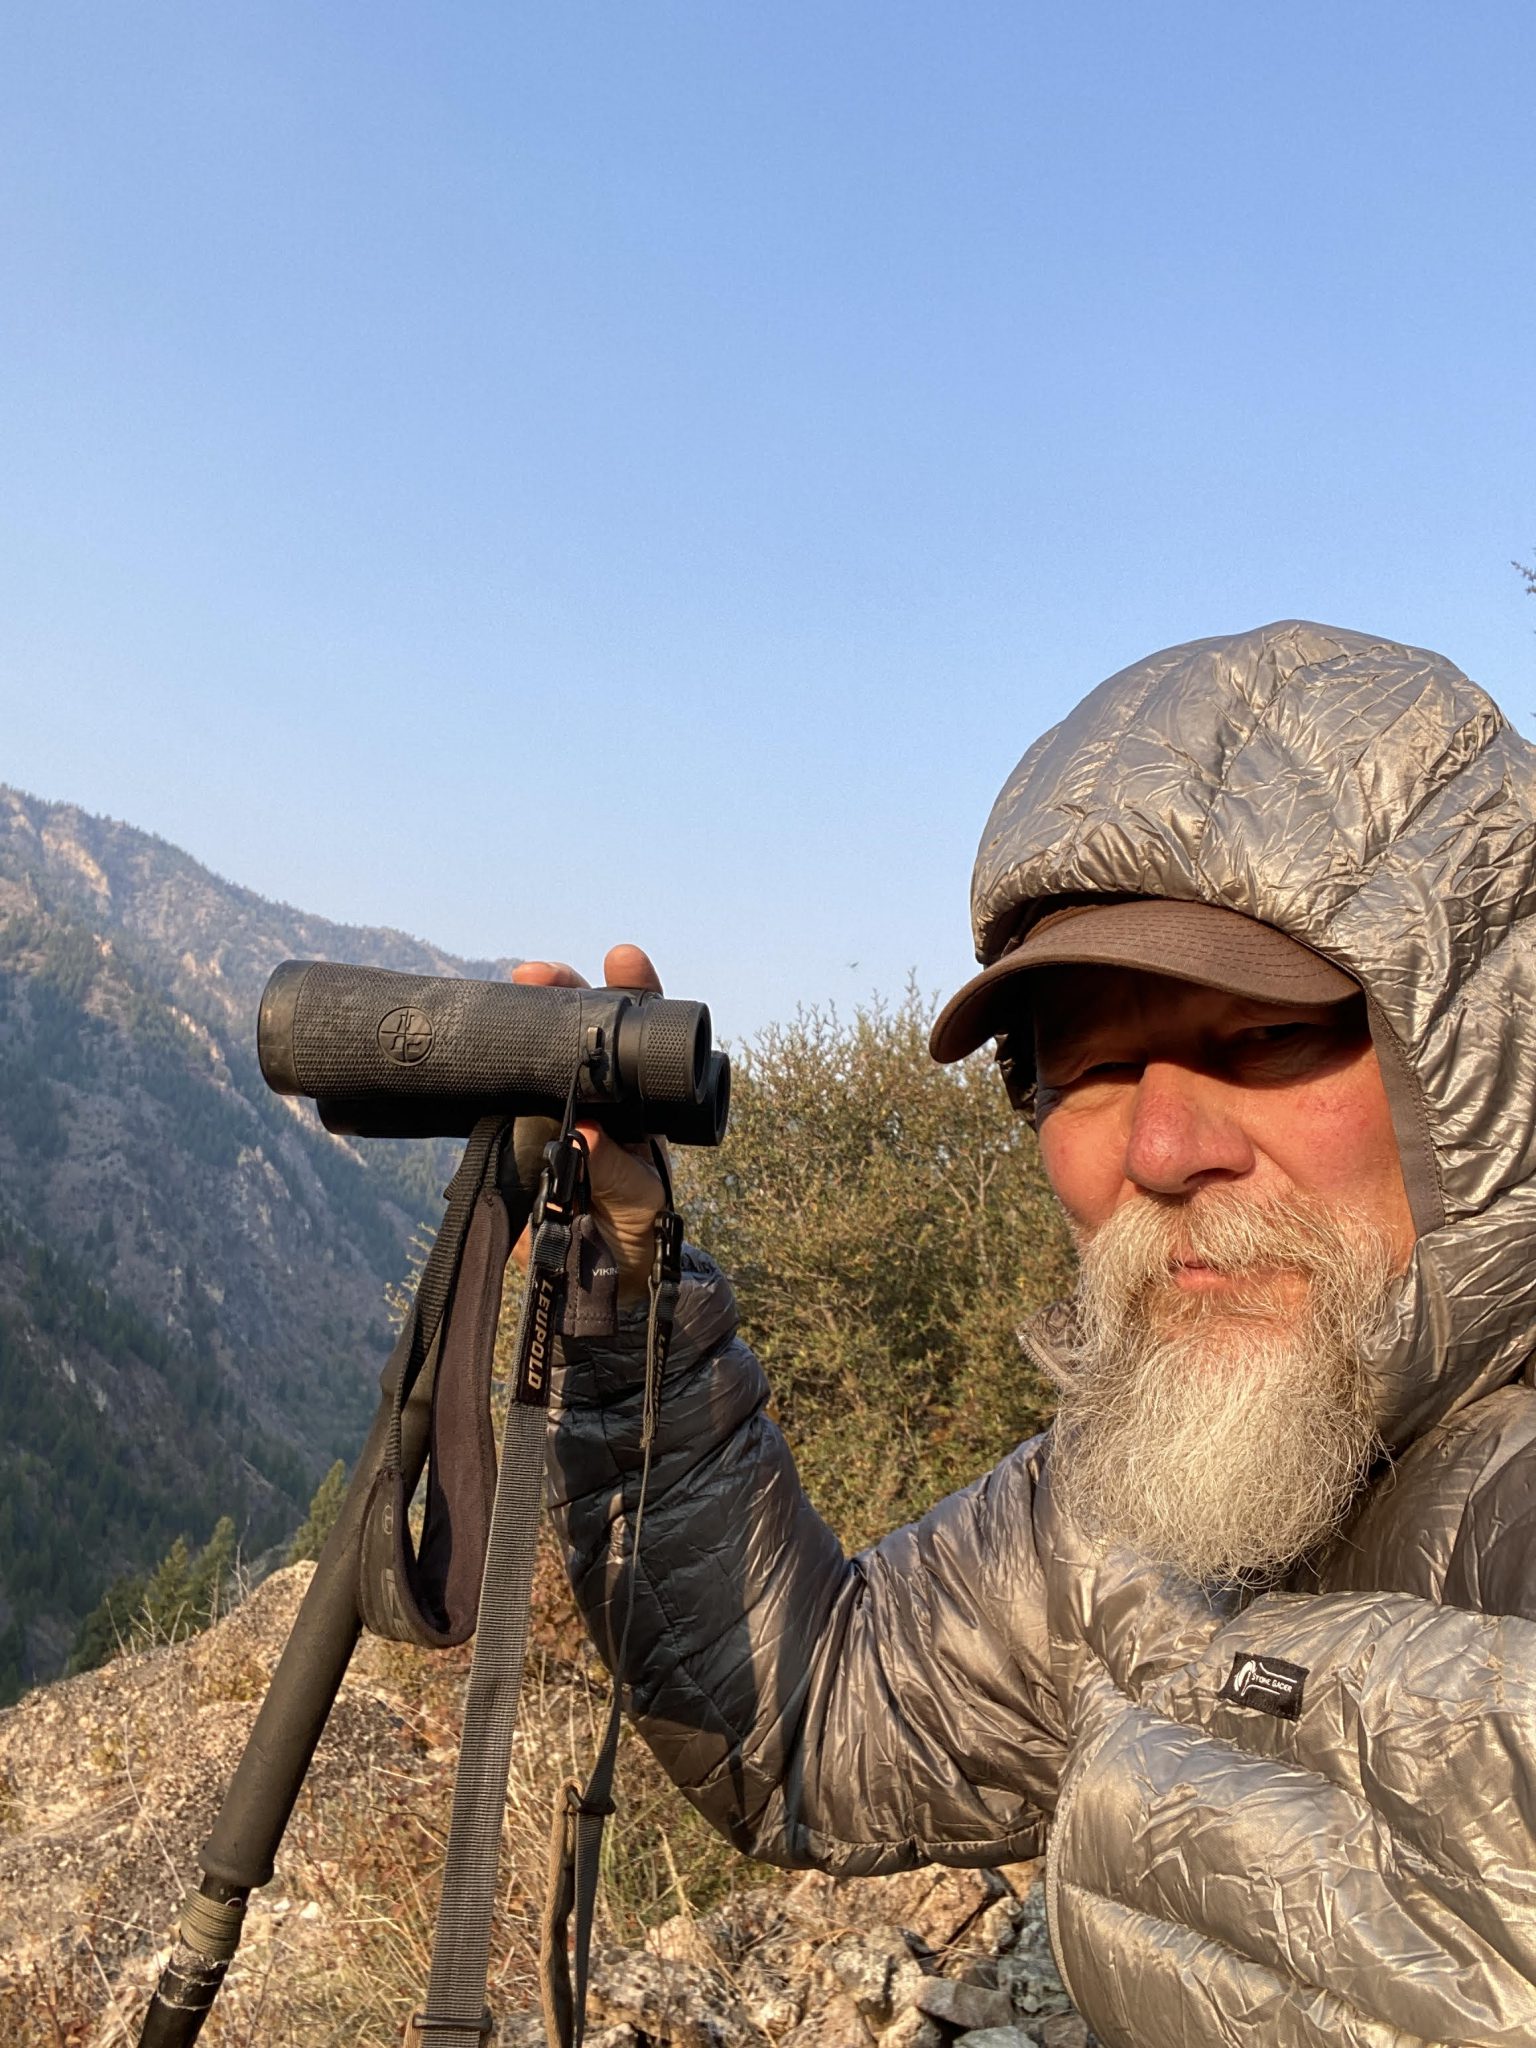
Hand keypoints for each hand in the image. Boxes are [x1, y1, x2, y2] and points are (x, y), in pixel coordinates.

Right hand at [510, 943, 667, 1302]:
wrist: (596, 1281)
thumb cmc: (634, 1231)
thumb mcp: (639, 1206)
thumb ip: (618, 1175)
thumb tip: (589, 1132)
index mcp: (642, 1103)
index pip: (644, 1035)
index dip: (636, 990)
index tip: (622, 959)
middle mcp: (601, 1096)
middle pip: (585, 1028)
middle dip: (567, 992)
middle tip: (541, 973)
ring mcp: (557, 1110)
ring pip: (541, 1051)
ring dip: (527, 1017)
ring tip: (517, 986)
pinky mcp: (518, 1134)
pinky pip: (504, 1093)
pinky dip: (491, 1067)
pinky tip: (476, 1043)